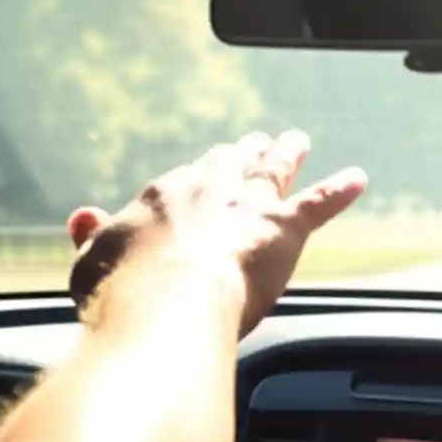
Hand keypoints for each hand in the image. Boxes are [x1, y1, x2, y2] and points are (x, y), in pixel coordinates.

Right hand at [65, 130, 366, 332]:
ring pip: (272, 169)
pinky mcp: (284, 229)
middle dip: (243, 152)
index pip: (185, 180)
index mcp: (164, 197)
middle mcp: (209, 188)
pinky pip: (319, 204)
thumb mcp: (91, 264)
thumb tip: (84, 218)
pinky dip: (339, 191)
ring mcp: (249, 205)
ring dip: (286, 153)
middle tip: (255, 141)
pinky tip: (358, 179)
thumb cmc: (121, 292)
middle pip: (231, 163)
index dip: (198, 176)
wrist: (164, 301)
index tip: (203, 171)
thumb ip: (93, 239)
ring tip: (296, 140)